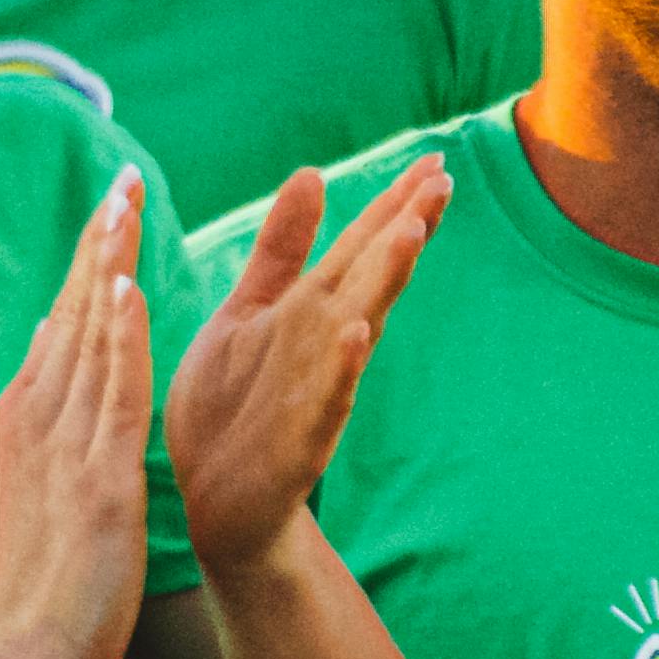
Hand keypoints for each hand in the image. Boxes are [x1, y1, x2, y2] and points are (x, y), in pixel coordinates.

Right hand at [0, 173, 154, 658]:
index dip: (89, 259)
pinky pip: (113, 393)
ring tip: (125, 205)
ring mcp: (66, 443)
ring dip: (109, 267)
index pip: (66, 320)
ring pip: (93, 338)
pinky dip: (120, 337)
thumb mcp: (37, 472)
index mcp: (31, 413)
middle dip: (100, 242)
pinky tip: (128, 290)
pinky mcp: (97, 476)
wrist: (24, 644)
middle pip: (75, 312)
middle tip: (123, 178)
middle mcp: (42, 414)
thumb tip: (47, 338)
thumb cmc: (42, 572)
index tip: (112, 202)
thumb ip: (44, 406)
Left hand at [167, 158, 448, 582]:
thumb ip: (282, 248)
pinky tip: (359, 335)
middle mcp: (321, 342)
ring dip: (384, 283)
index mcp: (308, 308)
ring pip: (356, 326)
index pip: (361, 246)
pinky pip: (326, 398)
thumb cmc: (234, 404)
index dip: (395, 203)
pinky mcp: (298, 439)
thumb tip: (312, 173)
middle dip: (404, 229)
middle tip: (443, 182)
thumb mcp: (249, 309)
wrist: (216, 499)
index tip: (435, 159)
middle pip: (370, 275)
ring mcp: (315, 389)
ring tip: (410, 234)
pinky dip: (342, 367)